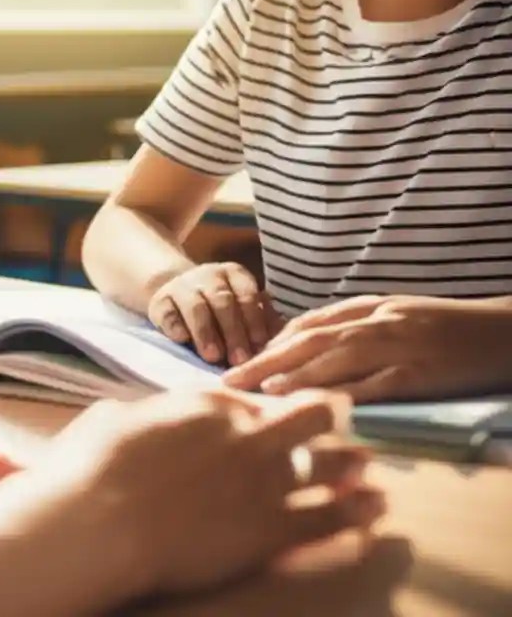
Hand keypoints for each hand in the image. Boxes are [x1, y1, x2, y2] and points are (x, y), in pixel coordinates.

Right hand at [59, 392, 378, 596]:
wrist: (101, 520)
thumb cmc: (91, 467)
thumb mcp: (111, 420)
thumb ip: (140, 417)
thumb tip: (132, 419)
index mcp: (209, 405)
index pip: (258, 399)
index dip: (275, 407)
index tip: (283, 415)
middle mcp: (249, 437)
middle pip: (313, 420)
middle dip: (332, 423)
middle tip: (345, 431)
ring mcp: (266, 484)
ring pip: (334, 472)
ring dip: (355, 475)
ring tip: (373, 482)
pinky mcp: (273, 532)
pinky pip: (331, 526)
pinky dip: (355, 525)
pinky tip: (372, 526)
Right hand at [148, 262, 283, 365]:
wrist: (177, 293)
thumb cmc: (221, 310)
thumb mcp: (243, 308)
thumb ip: (262, 323)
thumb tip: (287, 344)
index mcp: (235, 274)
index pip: (248, 295)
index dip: (255, 321)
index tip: (261, 347)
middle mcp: (209, 275)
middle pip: (223, 301)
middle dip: (233, 331)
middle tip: (240, 360)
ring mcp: (181, 286)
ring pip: (195, 306)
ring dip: (205, 332)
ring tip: (213, 356)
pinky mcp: (159, 301)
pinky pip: (167, 313)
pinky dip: (175, 326)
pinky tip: (182, 340)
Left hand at [222, 295, 511, 401]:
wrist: (506, 331)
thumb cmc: (450, 328)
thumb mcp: (398, 316)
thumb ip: (357, 327)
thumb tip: (311, 344)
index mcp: (370, 308)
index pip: (309, 324)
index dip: (271, 342)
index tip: (241, 360)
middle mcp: (378, 322)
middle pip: (309, 340)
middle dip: (265, 360)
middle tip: (229, 381)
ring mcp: (399, 346)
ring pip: (336, 359)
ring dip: (293, 376)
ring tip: (259, 392)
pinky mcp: (420, 374)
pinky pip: (375, 385)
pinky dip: (343, 394)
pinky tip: (316, 406)